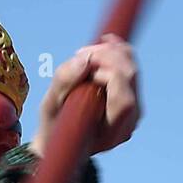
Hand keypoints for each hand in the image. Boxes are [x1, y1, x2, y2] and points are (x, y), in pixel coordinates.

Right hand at [29, 34, 139, 157]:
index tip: (82, 70)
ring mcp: (133, 108)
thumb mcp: (50, 107)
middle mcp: (129, 121)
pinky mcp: (130, 95)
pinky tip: (103, 42)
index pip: (123, 98)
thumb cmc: (54, 127)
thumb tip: (84, 59)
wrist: (61, 140)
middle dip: (106, 56)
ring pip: (132, 67)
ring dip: (111, 51)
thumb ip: (64, 83)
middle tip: (80, 53)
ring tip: (87, 50)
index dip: (106, 75)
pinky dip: (117, 50)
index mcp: (112, 132)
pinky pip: (130, 66)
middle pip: (129, 76)